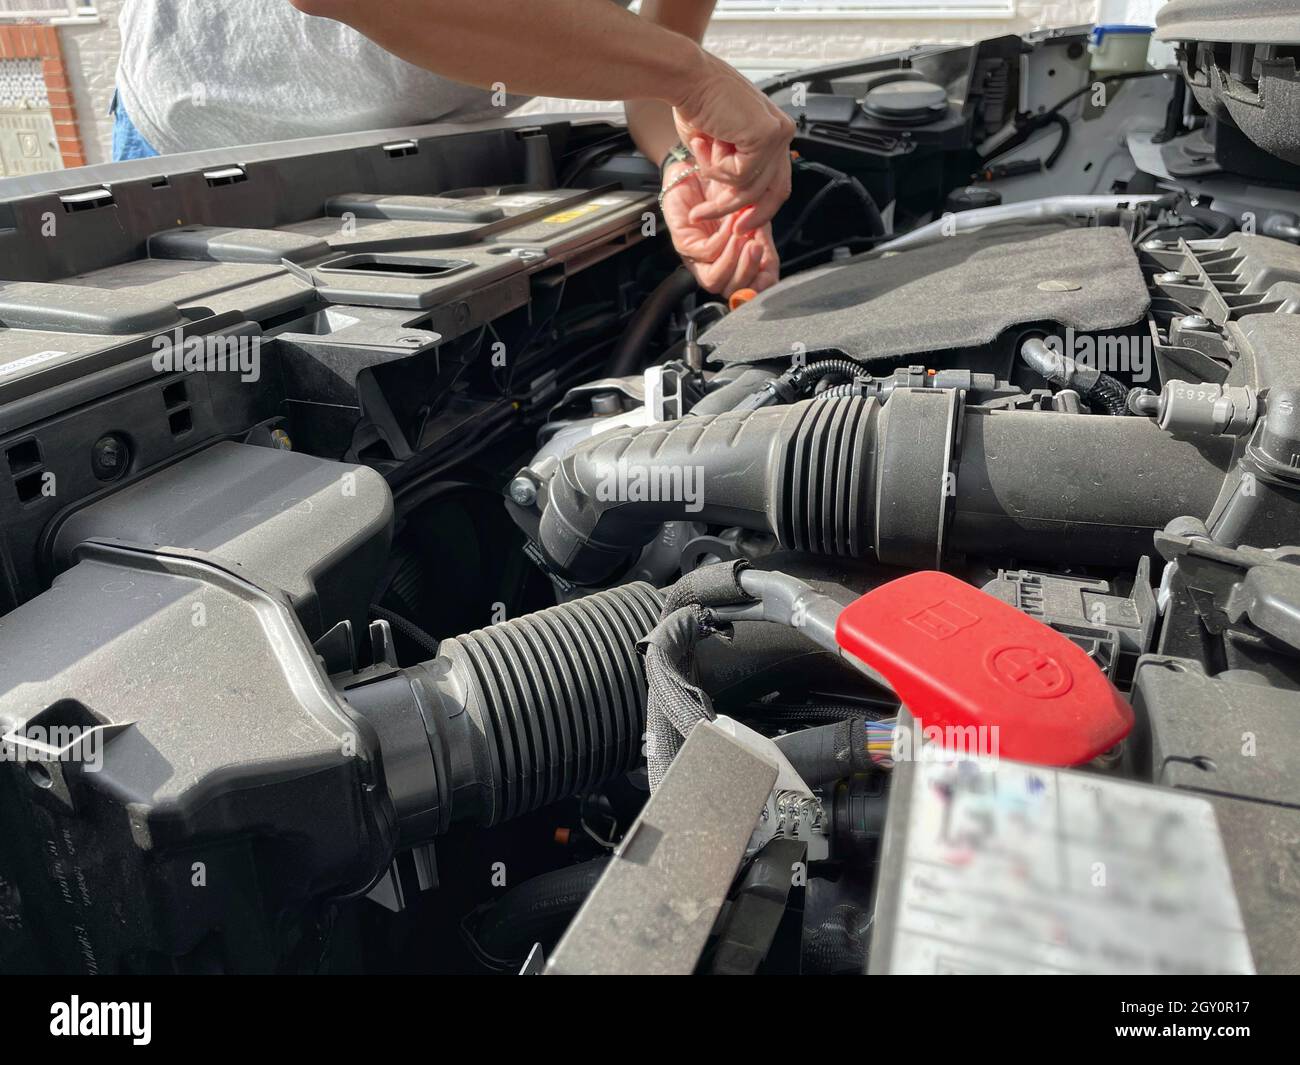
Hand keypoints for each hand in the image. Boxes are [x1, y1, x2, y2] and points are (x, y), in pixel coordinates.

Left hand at [661, 161, 778, 296]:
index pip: (747, 290)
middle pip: (729, 291)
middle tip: (756, 247)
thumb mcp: (754, 218)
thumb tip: (768, 266)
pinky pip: (707, 253)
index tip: (768, 275)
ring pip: (714, 281)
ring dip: (733, 259)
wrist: (702, 166)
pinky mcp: (684, 243)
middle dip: (747, 273)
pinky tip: (730, 221)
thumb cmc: (728, 192)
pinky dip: (723, 238)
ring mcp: (696, 258)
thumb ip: (763, 242)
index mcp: (734, 262)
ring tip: (742, 234)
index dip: (759, 288)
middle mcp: (714, 264)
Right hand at [673, 52, 794, 233]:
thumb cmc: (696, 105)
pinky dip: (716, 167)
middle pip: (774, 192)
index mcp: (773, 133)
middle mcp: (782, 133)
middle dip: (745, 213)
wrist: (686, 79)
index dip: (759, 209)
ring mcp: (778, 134)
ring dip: (718, 181)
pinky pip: (741, 176)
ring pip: (752, 188)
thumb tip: (735, 205)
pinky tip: (708, 141)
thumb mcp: (717, 150)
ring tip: (699, 155)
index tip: (739, 225)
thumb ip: (733, 173)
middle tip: (723, 224)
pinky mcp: (768, 135)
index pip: (777, 183)